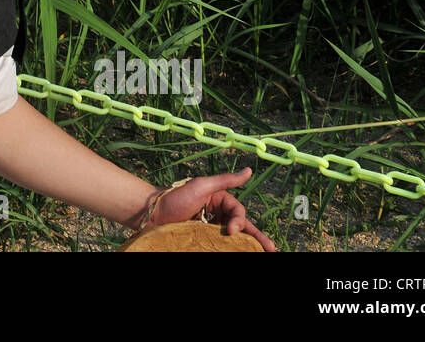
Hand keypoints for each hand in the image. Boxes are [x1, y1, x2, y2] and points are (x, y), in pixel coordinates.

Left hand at [148, 167, 276, 251]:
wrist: (152, 214)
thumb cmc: (175, 197)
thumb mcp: (202, 186)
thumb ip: (226, 180)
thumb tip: (249, 171)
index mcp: (219, 200)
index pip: (237, 211)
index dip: (239, 221)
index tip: (231, 230)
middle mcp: (217, 214)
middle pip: (241, 227)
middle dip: (257, 238)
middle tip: (272, 249)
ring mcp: (211, 228)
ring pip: (233, 238)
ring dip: (247, 245)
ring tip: (261, 253)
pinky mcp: (203, 239)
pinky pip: (220, 245)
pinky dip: (231, 249)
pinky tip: (240, 253)